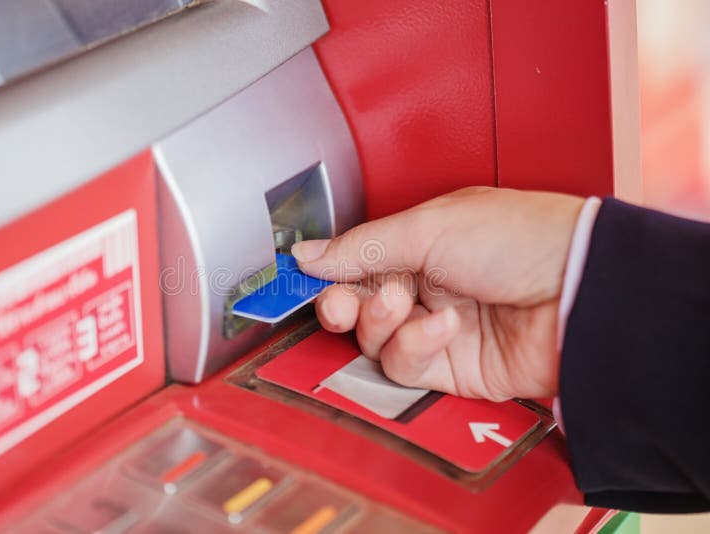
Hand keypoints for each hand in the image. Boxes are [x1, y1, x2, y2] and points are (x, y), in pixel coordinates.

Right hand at [292, 187, 584, 400]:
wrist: (580, 288)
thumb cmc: (521, 239)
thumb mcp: (428, 228)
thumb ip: (361, 246)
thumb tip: (307, 254)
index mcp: (418, 242)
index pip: (355, 262)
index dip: (327, 273)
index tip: (302, 279)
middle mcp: (425, 285)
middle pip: (356, 307)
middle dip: (342, 306)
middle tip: (340, 304)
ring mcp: (437, 328)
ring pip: (375, 340)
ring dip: (383, 323)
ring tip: (406, 305)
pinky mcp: (452, 369)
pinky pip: (406, 367)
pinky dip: (415, 347)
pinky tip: (441, 327)